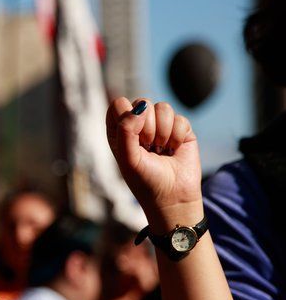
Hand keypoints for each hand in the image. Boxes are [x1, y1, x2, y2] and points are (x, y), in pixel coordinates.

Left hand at [106, 98, 202, 232]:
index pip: (119, 104)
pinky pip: (180, 119)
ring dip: (163, 132)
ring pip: (163, 107)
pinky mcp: (181, 130)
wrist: (173, 197)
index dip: (127, 116)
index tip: (133, 138)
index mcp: (120, 130)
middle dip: (147, 127)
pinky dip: (177, 136)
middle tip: (148, 147)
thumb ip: (126, 130)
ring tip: (161, 150)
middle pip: (142, 102)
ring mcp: (161, 125)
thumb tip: (140, 107)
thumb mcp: (128, 158)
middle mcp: (139, 124)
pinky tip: (174, 150)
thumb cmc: (145, 180)